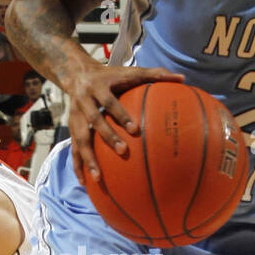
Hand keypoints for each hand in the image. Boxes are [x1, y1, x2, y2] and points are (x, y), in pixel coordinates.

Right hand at [68, 64, 181, 183]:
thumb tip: (182, 79)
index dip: (121, 115)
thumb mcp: (130, 71)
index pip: (110, 102)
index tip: (135, 129)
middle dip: (107, 136)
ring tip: (98, 178)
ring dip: (88, 159)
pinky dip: (78, 166)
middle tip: (123, 151)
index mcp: (99, 87)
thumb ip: (155, 74)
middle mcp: (84, 102)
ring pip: (80, 139)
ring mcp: (75, 117)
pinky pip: (74, 149)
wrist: (78, 74)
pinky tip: (87, 182)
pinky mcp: (71, 128)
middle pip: (94, 120)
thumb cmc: (112, 76)